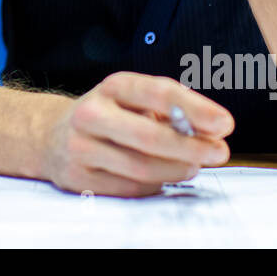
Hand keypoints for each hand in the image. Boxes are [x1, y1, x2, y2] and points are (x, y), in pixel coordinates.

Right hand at [39, 71, 234, 196]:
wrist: (51, 136)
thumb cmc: (108, 116)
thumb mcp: (132, 100)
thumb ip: (168, 111)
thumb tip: (207, 131)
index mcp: (112, 86)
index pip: (158, 92)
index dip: (195, 109)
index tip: (224, 123)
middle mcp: (92, 113)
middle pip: (148, 135)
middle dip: (190, 147)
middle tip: (219, 152)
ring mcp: (81, 147)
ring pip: (140, 167)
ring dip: (176, 169)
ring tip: (194, 166)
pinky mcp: (78, 178)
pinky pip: (128, 189)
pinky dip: (155, 185)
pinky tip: (166, 177)